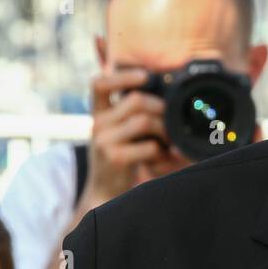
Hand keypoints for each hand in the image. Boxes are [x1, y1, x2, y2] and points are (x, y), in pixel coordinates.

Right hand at [82, 67, 191, 208]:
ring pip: (143, 121)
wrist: (104, 192)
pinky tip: (163, 156)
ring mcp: (104, 142)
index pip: (99, 84)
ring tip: (168, 139)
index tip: (146, 76)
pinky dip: (162, 150)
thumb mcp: (116, 132)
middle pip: (135, 101)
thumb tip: (162, 96)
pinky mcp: (116, 159)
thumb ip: (128, 114)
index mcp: (97, 113)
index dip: (122, 76)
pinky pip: (149, 146)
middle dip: (160, 107)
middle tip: (170, 120)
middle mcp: (97, 124)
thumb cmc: (118, 158)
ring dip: (163, 129)